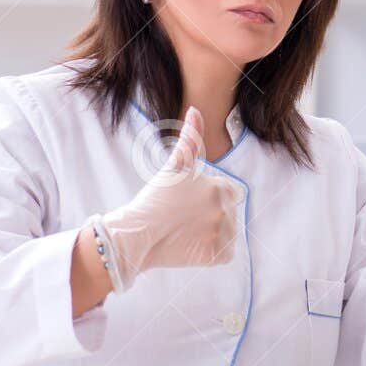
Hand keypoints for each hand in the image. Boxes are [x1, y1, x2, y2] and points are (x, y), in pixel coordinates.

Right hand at [90, 106, 242, 290]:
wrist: (136, 236)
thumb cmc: (154, 198)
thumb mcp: (174, 166)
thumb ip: (190, 138)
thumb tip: (196, 109)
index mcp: (220, 188)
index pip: (229, 192)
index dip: (209, 196)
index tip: (189, 202)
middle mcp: (225, 211)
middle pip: (228, 212)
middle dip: (210, 214)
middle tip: (183, 217)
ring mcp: (221, 235)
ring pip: (227, 232)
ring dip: (212, 233)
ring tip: (185, 231)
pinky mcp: (217, 256)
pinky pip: (224, 253)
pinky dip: (211, 252)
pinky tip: (191, 245)